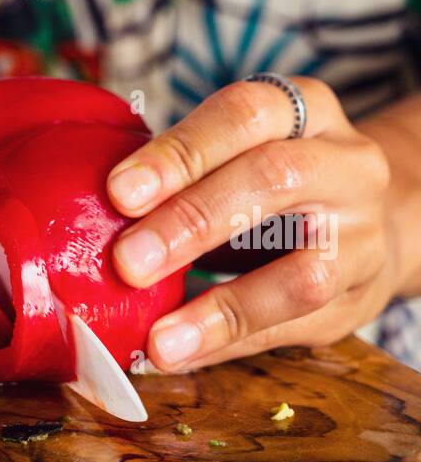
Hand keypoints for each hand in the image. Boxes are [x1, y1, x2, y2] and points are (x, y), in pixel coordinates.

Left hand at [107, 78, 396, 370]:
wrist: (369, 222)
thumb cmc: (276, 180)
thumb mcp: (243, 149)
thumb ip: (186, 170)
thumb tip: (94, 211)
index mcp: (307, 108)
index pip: (245, 113)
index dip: (181, 152)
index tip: (119, 191)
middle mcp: (348, 164)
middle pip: (275, 178)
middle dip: (193, 220)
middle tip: (127, 262)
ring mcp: (363, 234)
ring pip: (304, 272)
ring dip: (222, 308)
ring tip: (159, 338)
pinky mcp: (362, 298)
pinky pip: (297, 328)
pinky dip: (231, 343)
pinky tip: (181, 353)